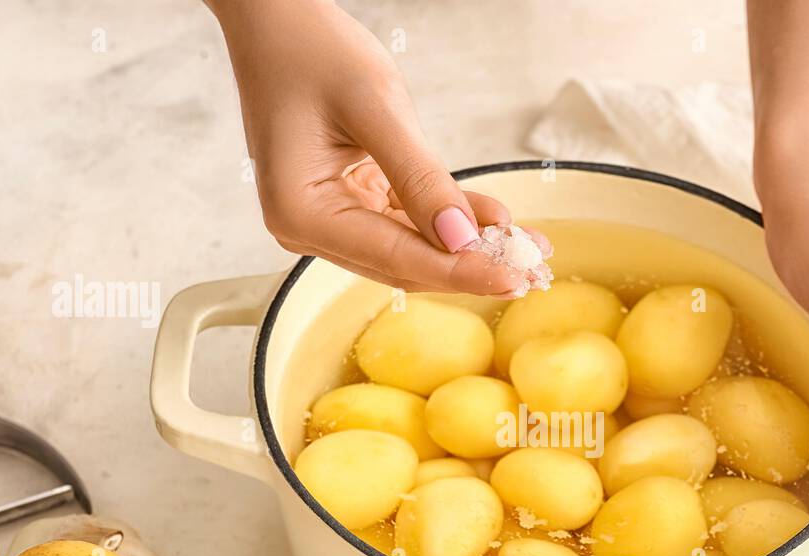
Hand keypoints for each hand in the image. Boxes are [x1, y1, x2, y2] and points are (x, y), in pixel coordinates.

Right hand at [208, 0, 529, 294]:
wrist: (276, 21)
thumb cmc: (313, 49)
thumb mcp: (377, 107)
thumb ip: (421, 177)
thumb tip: (462, 238)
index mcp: (301, 213)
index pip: (396, 257)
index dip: (460, 271)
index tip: (513, 277)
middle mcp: (306, 229)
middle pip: (404, 265)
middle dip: (469, 266)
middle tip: (533, 270)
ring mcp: (325, 220)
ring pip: (409, 250)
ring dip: (466, 249)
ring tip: (527, 249)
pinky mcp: (345, 204)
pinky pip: (404, 225)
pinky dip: (447, 223)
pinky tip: (494, 223)